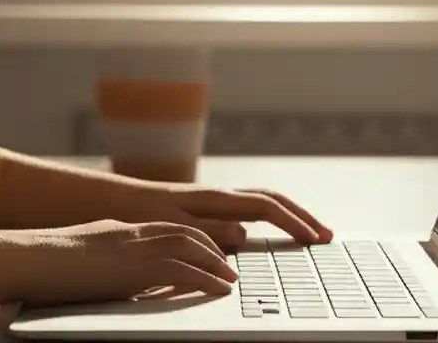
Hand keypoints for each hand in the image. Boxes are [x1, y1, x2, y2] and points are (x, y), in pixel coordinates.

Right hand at [13, 219, 238, 305]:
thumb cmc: (43, 265)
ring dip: (215, 262)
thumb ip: (102, 262)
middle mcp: (132, 231)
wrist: (30, 258)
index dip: (187, 239)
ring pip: (191, 247)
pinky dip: (207, 280)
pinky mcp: (139, 267)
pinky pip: (185, 272)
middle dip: (209, 247)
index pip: (162, 228)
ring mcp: (137, 247)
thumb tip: (112, 278)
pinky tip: (220, 290)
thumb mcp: (80, 258)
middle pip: (184, 232)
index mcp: (118, 229)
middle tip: (225, 265)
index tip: (202, 250)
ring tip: (229, 279)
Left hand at [107, 182, 334, 251]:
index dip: (295, 224)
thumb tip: (246, 233)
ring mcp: (212, 202)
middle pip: (271, 200)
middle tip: (326, 236)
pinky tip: (268, 236)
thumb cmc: (138, 216)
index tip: (316, 241)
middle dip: (301, 216)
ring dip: (287, 217)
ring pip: (260, 204)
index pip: (267, 207)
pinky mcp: (203, 210)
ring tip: (306, 235)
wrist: (111, 202)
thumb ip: (208, 231)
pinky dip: (267, 220)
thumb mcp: (172, 227)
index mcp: (215, 199)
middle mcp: (217, 196)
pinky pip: (245, 212)